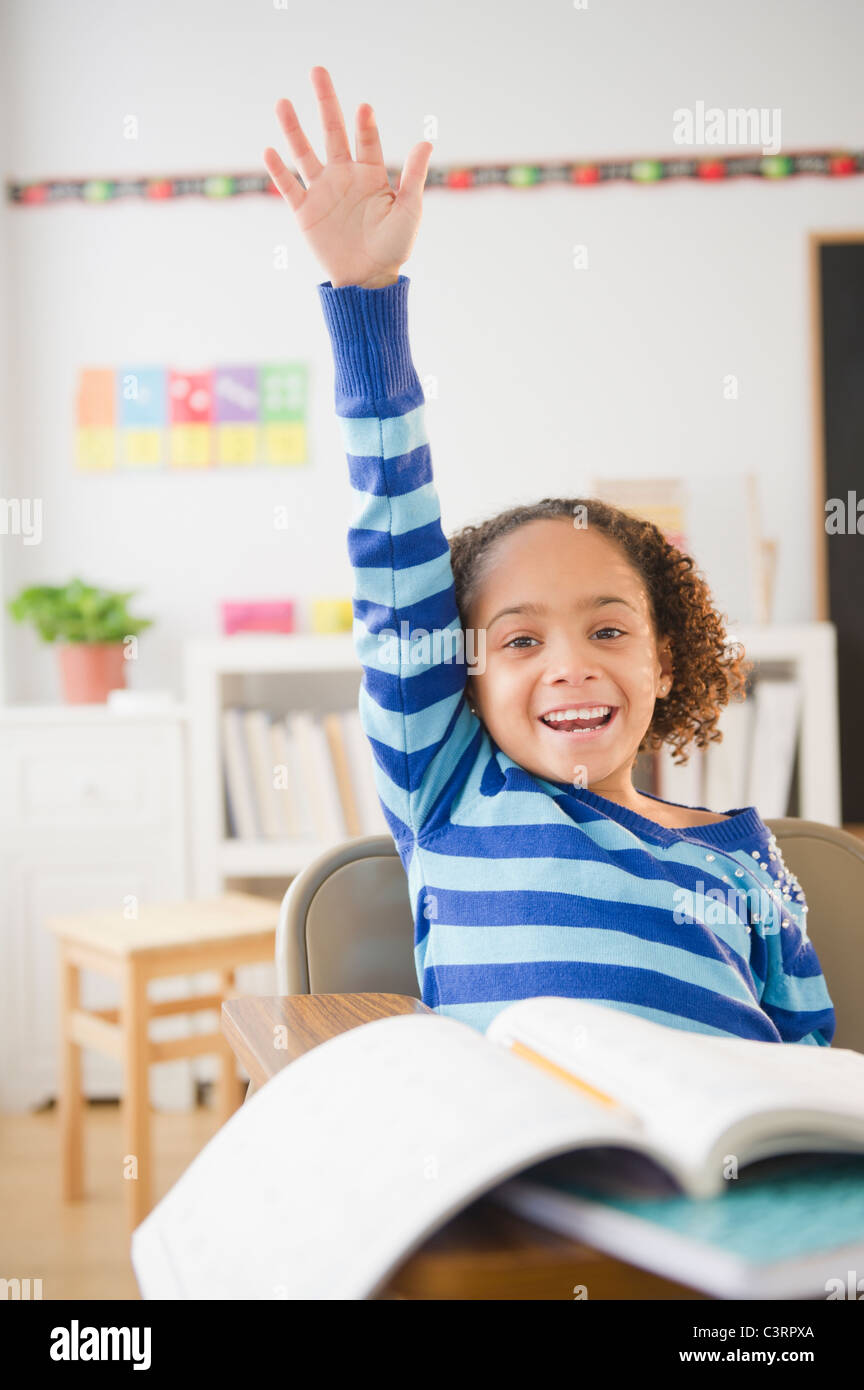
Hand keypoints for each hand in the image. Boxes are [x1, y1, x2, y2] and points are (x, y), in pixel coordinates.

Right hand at [263, 66, 433, 288]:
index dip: (365, 125)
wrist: (368, 279)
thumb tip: (426, 141)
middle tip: (318, 71)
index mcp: (371, 174)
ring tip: (283, 102)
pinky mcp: (305, 212)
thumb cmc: (394, 246)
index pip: (367, 140)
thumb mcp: (409, 211)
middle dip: (326, 102)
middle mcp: (345, 175)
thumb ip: (413, 176)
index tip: (364, 108)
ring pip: (305, 153)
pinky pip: (289, 187)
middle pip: (333, 132)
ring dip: (293, 129)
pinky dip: (278, 171)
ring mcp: (323, 191)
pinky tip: (269, 151)